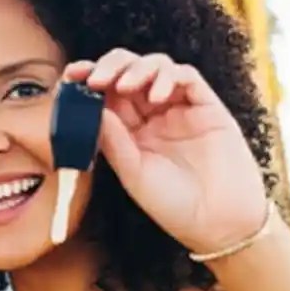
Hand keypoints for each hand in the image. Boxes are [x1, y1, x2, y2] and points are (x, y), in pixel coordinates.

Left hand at [66, 49, 269, 254]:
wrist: (218, 224)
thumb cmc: (173, 205)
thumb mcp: (133, 174)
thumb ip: (113, 140)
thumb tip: (92, 108)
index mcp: (130, 130)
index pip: (106, 93)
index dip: (88, 79)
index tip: (71, 77)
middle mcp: (153, 114)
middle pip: (129, 71)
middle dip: (109, 67)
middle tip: (95, 78)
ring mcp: (180, 108)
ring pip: (156, 66)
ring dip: (137, 69)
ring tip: (125, 86)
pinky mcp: (207, 106)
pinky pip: (187, 77)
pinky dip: (169, 78)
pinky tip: (157, 98)